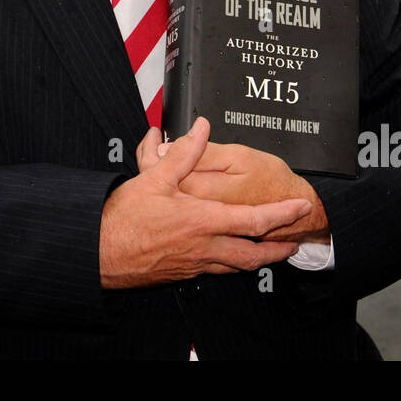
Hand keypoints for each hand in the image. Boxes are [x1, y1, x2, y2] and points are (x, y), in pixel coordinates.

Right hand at [99, 118, 313, 288]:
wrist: (100, 253)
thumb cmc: (124, 217)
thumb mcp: (155, 178)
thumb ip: (185, 152)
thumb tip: (201, 127)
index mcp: (203, 221)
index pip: (254, 220)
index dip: (282, 214)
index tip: (301, 207)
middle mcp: (204, 247)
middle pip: (253, 255)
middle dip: (277, 250)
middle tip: (293, 244)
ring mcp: (194, 264)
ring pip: (235, 267)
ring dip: (257, 260)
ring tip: (269, 253)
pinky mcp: (181, 273)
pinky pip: (215, 271)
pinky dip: (230, 265)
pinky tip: (228, 258)